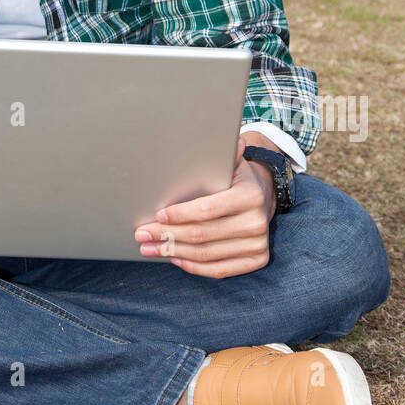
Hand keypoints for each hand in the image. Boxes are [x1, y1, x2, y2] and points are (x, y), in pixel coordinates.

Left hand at [133, 135, 275, 277]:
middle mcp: (257, 222)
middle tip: (142, 234)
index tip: (156, 216)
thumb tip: (222, 135)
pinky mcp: (256, 260)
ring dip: (173, 253)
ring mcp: (258, 244)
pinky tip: (175, 259)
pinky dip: (194, 267)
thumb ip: (223, 153)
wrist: (262, 196)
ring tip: (150, 248)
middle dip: (167, 236)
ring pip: (207, 255)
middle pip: (202, 235)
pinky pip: (220, 270)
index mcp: (250, 195)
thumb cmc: (234, 178)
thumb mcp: (230, 162)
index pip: (206, 210)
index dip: (179, 215)